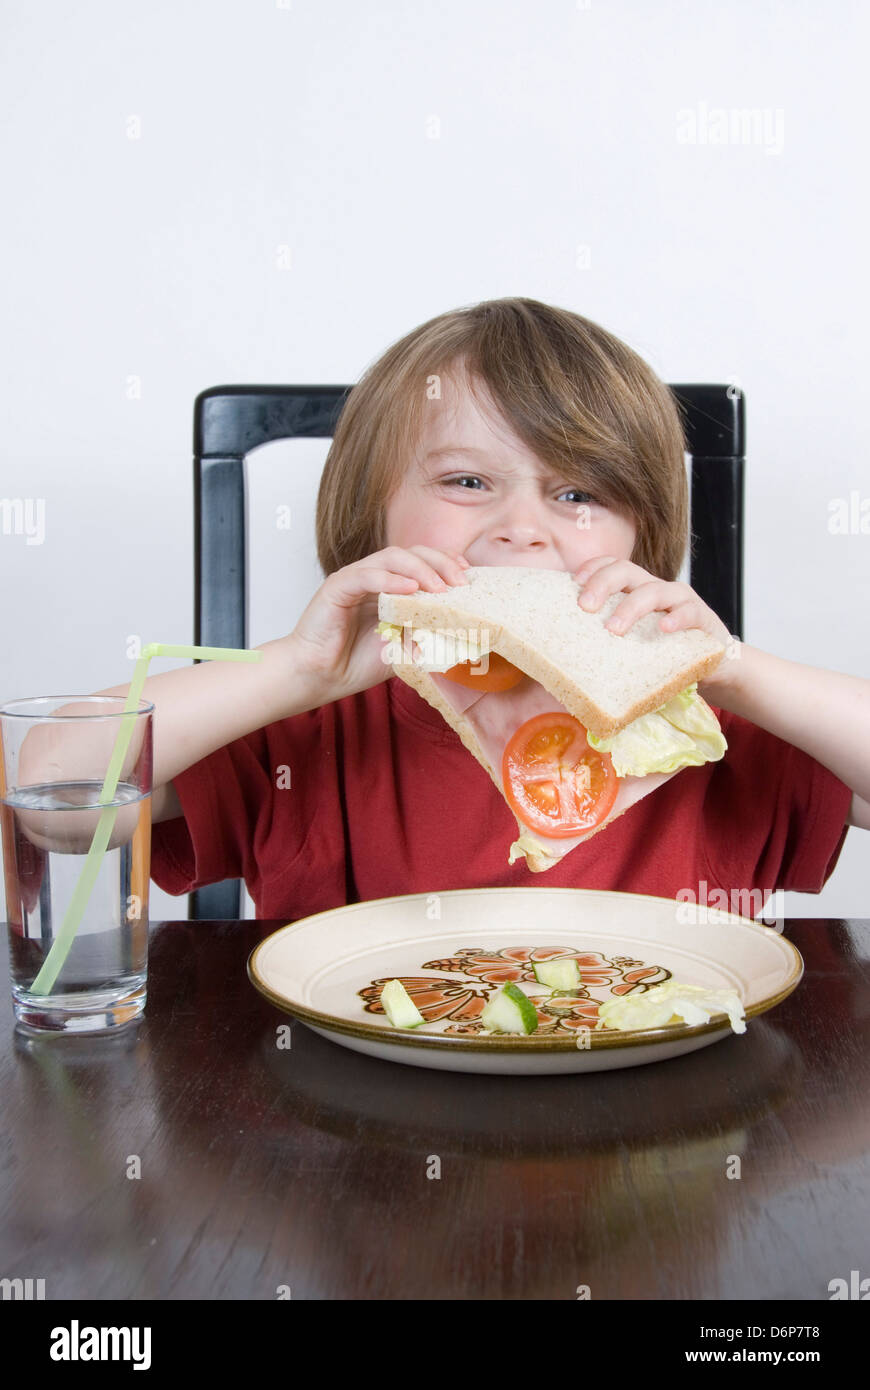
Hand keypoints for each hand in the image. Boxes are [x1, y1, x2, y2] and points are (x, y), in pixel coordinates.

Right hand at [289, 545, 469, 703]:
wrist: (319, 678)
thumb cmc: (356, 663)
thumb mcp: (404, 648)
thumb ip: (426, 635)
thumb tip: (461, 631)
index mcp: (390, 587)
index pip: (423, 562)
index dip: (446, 563)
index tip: (468, 576)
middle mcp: (374, 577)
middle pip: (412, 552)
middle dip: (440, 562)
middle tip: (460, 581)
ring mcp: (355, 579)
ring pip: (392, 557)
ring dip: (420, 569)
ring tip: (439, 588)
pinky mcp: (337, 586)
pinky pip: (366, 575)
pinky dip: (390, 579)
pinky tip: (410, 589)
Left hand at [572, 556, 737, 691]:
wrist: (713, 667)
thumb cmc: (665, 656)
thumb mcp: (634, 646)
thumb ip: (608, 646)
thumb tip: (563, 670)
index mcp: (635, 591)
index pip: (612, 566)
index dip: (593, 568)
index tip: (574, 582)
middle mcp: (655, 589)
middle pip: (627, 570)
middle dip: (603, 583)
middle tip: (586, 606)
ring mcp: (679, 601)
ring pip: (653, 591)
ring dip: (631, 607)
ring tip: (614, 629)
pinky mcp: (703, 618)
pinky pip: (689, 612)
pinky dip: (676, 618)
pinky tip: (664, 629)